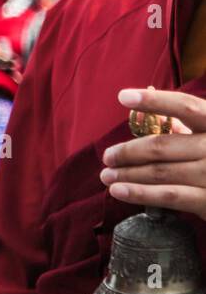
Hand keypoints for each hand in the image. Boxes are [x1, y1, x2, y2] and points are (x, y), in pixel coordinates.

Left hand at [101, 87, 205, 219]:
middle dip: (128, 151)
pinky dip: (139, 193)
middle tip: (107, 156)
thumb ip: (183, 127)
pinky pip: (169, 196)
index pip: (186, 106)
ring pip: (160, 171)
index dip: (155, 101)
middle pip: (162, 145)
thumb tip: (144, 115)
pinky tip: (118, 191)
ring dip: (127, 174)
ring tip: (107, 175)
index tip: (123, 97)